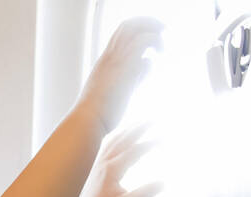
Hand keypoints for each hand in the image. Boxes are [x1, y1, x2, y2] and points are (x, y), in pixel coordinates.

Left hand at [64, 124, 163, 196]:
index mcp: (111, 170)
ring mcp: (99, 164)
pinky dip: (119, 137)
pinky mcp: (97, 168)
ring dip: (129, 130)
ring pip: (115, 140)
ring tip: (142, 123)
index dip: (152, 143)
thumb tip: (164, 182)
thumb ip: (145, 193)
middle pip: (125, 138)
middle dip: (141, 127)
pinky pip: (108, 146)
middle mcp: (104, 163)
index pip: (135, 150)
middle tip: (156, 119)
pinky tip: (124, 137)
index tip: (166, 139)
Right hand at [75, 17, 164, 136]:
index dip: (139, 27)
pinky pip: (144, 46)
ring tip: (161, 48)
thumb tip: (147, 65)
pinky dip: (154, 47)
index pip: (122, 31)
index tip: (152, 33)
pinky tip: (156, 60)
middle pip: (130, 25)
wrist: (88, 119)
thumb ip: (132, 74)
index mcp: (106, 59)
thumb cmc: (100, 111)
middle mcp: (111, 56)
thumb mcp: (115, 88)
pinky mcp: (126, 70)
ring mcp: (118, 61)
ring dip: (155, 34)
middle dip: (149, 23)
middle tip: (162, 31)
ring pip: (139, 31)